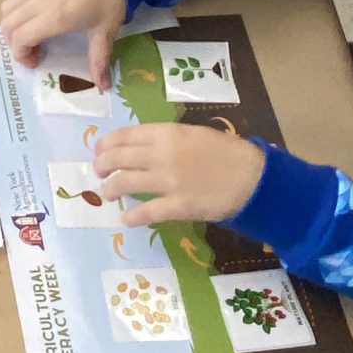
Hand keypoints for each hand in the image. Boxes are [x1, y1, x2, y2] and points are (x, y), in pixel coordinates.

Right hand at [0, 0, 126, 89]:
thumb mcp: (105, 31)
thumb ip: (99, 59)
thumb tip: (103, 85)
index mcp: (54, 17)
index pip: (20, 39)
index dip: (21, 55)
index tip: (36, 61)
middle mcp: (38, 2)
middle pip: (8, 26)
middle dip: (14, 43)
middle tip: (32, 50)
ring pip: (6, 9)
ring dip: (12, 25)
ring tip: (29, 32)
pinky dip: (16, 9)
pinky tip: (33, 14)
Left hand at [93, 122, 264, 226]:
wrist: (253, 177)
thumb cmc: (227, 153)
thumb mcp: (195, 134)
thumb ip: (168, 138)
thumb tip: (142, 146)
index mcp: (169, 133)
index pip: (126, 135)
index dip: (107, 143)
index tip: (99, 149)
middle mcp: (163, 154)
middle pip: (119, 158)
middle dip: (102, 165)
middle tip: (99, 171)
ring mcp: (169, 181)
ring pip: (125, 183)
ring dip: (110, 188)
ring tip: (106, 192)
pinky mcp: (178, 206)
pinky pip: (146, 212)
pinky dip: (131, 216)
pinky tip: (126, 219)